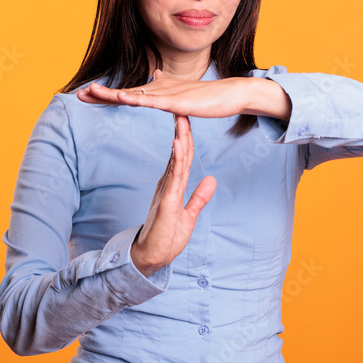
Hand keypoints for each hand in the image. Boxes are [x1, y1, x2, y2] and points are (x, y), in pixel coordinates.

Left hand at [77, 69, 263, 118]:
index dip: (106, 94)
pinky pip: (152, 101)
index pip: (126, 93)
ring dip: (111, 94)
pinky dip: (135, 99)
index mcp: (157, 91)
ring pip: (133, 94)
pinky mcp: (176, 100)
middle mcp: (158, 89)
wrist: (228, 94)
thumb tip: (155, 74)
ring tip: (91, 93)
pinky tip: (121, 98)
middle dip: (100, 93)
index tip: (86, 95)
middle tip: (78, 94)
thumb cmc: (206, 96)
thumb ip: (167, 85)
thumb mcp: (181, 93)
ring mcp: (166, 94)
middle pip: (123, 92)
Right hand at [131, 113, 215, 276]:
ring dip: (179, 137)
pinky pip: (173, 176)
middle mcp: (168, 184)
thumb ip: (199, 197)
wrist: (151, 257)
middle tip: (182, 105)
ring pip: (175, 159)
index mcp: (172, 185)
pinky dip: (176, 158)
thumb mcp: (189, 215)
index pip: (182, 156)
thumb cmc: (166, 238)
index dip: (186, 136)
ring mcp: (166, 191)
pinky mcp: (167, 202)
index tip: (187, 117)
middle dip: (181, 128)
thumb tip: (211, 180)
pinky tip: (178, 142)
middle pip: (178, 152)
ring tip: (181, 117)